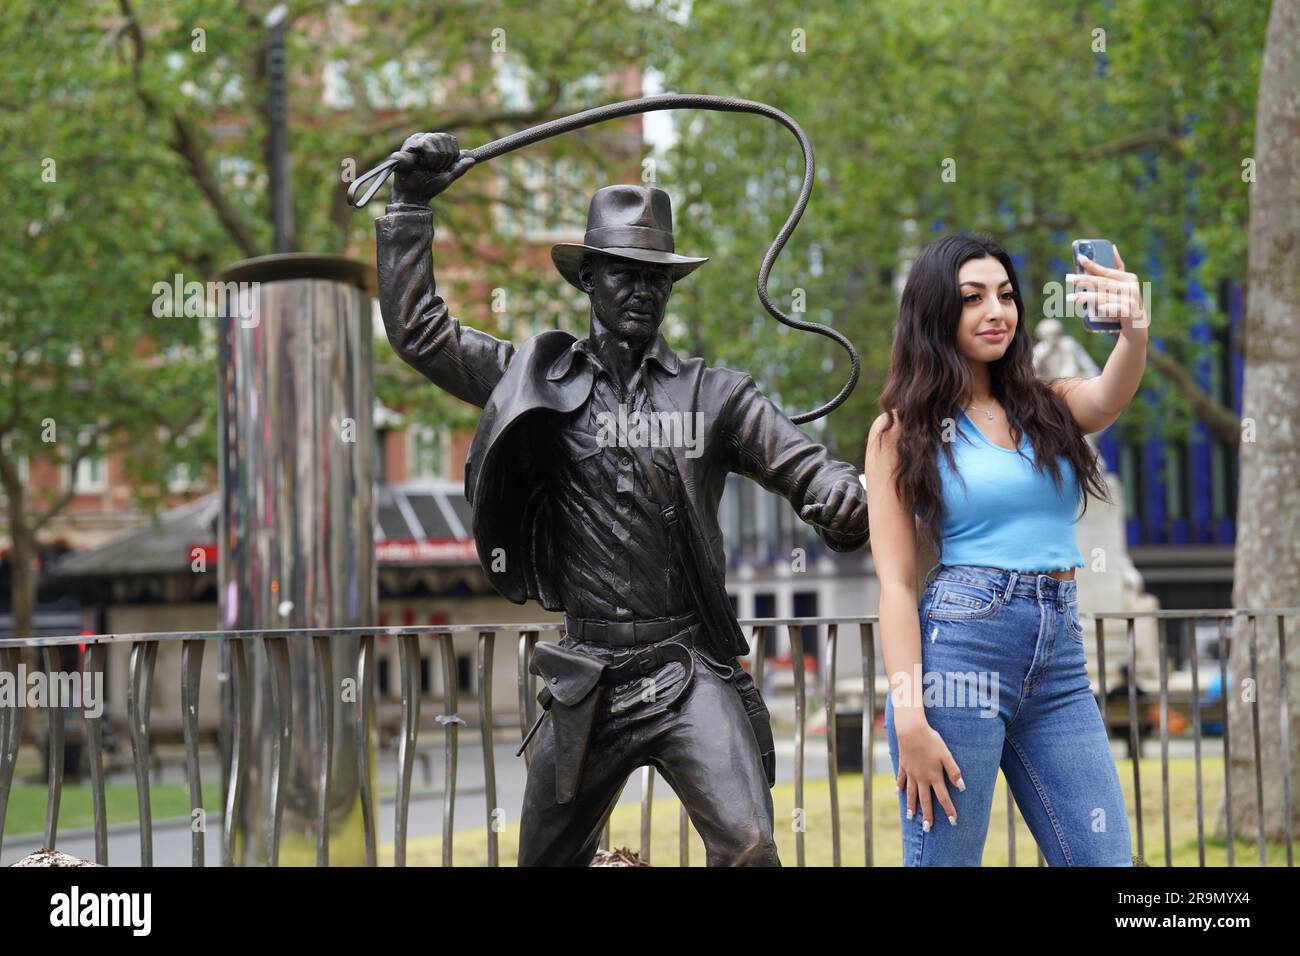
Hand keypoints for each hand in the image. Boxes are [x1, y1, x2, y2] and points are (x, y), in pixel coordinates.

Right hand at [390, 131, 475, 205]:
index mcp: (433, 145)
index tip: (442, 167)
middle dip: (445, 158)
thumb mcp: (448, 177)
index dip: (452, 155)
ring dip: (436, 159)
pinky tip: (421, 164)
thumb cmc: (428, 187)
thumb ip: (459, 168)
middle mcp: (424, 138)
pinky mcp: (410, 144)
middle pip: (445, 137)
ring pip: (436, 139)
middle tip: (434, 169)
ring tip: (426, 167)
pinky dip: (430, 158)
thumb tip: (472, 159)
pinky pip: (427, 143)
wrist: (414, 196)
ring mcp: (416, 140)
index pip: (451, 139)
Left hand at [800, 477, 867, 535]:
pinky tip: (853, 531)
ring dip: (853, 521)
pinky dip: (863, 524)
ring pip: (863, 507)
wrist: (845, 505)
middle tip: (833, 526)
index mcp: (840, 485)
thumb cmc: (829, 508)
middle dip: (842, 514)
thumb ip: (810, 511)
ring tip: (843, 530)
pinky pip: (870, 515)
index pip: (837, 492)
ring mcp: (865, 498)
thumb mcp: (818, 509)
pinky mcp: (871, 509)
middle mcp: (855, 489)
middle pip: (851, 499)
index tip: (825, 517)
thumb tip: (805, 514)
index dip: (831, 505)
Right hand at [894, 709, 964, 830]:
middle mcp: (921, 778)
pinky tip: (898, 792)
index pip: (943, 797)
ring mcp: (910, 773)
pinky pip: (901, 779)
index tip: (953, 822)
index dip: (949, 810)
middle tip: (927, 828)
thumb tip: (962, 787)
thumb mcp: (946, 755)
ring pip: (910, 793)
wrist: (911, 730)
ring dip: (911, 806)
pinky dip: (899, 786)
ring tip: (910, 817)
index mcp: (934, 776)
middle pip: (925, 800)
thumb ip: (954, 771)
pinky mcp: (903, 765)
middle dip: (927, 815)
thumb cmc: (931, 741)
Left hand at [1066, 244, 1148, 338]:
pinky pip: (1116, 310)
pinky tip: (1098, 308)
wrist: (1137, 326)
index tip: (1079, 258)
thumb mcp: (1124, 285)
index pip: (1107, 271)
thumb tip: (1111, 247)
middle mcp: (1131, 288)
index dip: (1093, 264)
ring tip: (1071, 298)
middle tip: (1068, 278)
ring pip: (1104, 297)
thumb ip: (1118, 268)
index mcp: (1129, 278)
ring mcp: (1131, 301)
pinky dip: (1107, 308)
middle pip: (1103, 283)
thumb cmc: (1125, 302)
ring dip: (1087, 297)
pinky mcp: (1130, 314)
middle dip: (1084, 280)